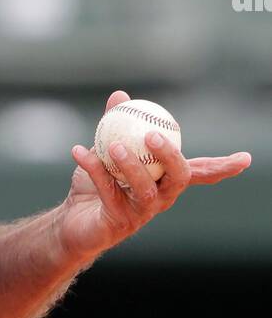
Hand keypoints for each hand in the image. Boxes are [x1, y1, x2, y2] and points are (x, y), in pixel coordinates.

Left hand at [62, 89, 251, 259]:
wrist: (71, 221)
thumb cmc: (95, 185)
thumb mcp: (104, 150)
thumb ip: (115, 125)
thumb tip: (121, 95)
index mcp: (165, 180)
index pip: (198, 172)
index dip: (222, 166)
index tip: (245, 159)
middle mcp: (160, 198)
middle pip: (179, 178)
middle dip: (172, 156)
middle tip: (154, 136)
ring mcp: (141, 213)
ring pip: (145, 190)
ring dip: (132, 166)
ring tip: (115, 147)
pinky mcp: (118, 222)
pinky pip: (108, 192)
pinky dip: (93, 168)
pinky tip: (79, 151)